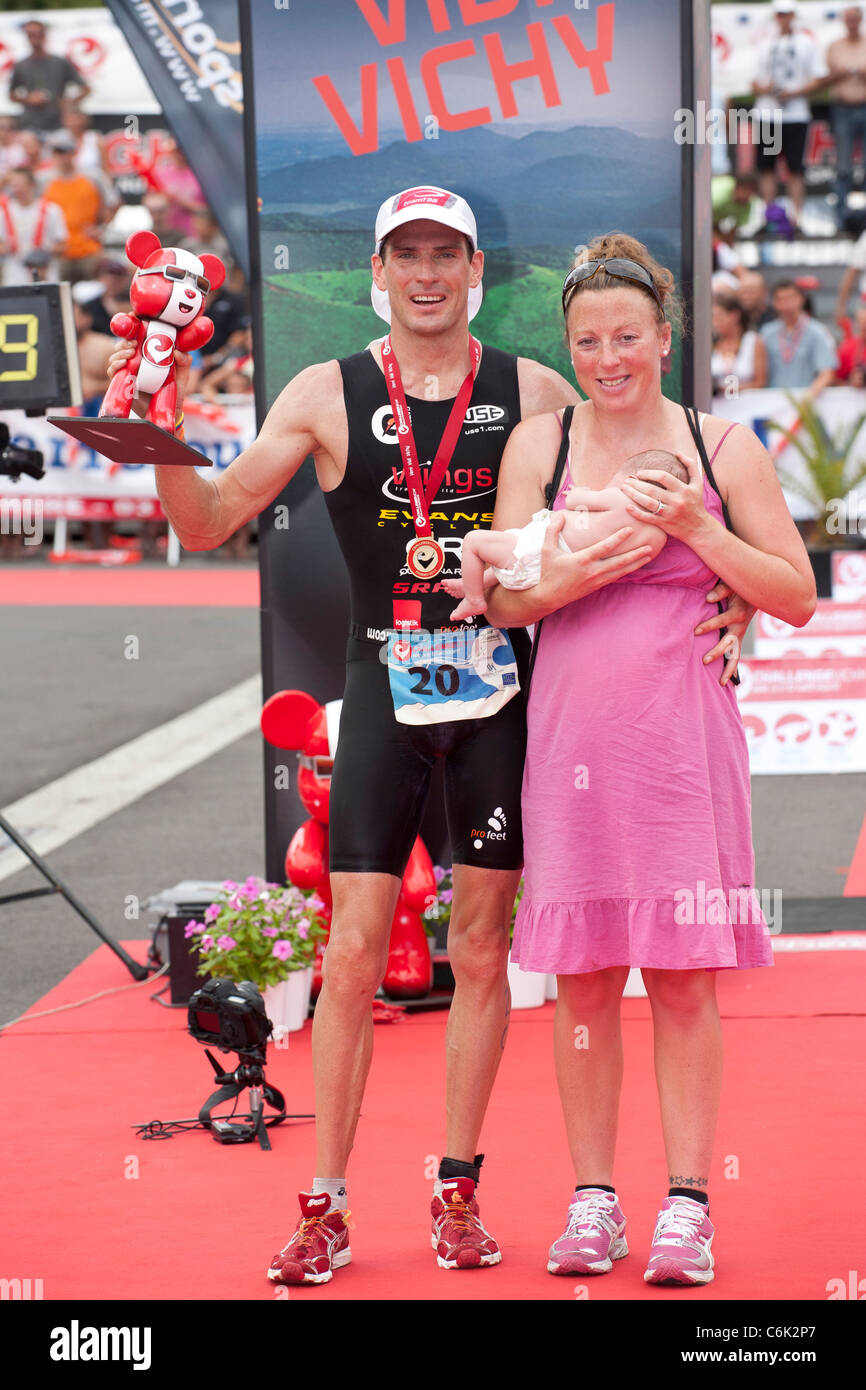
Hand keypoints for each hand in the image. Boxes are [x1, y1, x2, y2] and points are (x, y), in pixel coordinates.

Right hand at [539, 511, 653, 605]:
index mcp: (582, 560)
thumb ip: (552, 531)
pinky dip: (627, 570)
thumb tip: (560, 515)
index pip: (604, 547)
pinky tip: (635, 565)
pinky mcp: (597, 586)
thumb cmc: (549, 572)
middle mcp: (593, 571)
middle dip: (636, 553)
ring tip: (649, 555)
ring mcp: (596, 580)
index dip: (618, 538)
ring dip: (636, 563)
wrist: (549, 596)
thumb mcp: (547, 550)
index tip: (630, 530)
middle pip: (619, 562)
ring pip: (621, 570)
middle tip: (650, 545)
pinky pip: (616, 577)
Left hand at [620, 451, 710, 542]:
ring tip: (624, 489)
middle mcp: (677, 501)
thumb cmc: (696, 503)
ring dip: (633, 495)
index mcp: (684, 489)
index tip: (639, 473)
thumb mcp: (698, 484)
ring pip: (648, 503)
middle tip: (626, 480)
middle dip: (636, 484)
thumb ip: (691, 466)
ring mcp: (670, 513)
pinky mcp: (664, 524)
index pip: (664, 477)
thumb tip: (678, 453)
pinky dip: (636, 512)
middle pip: (652, 490)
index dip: (649, 473)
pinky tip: (627, 506)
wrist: (699, 528)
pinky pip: (647, 518)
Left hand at [694, 582, 755, 686]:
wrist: (756, 591)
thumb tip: (707, 598)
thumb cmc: (738, 587)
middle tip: (704, 660)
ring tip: (721, 682)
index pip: (723, 620)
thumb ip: (721, 590)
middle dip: (718, 652)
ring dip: (729, 668)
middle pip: (731, 643)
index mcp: (738, 613)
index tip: (695, 631)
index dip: (710, 625)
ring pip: (736, 655)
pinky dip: (732, 669)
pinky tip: (725, 682)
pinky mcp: (738, 639)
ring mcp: (740, 635)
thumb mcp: (732, 584)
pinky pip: (736, 657)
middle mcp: (741, 627)